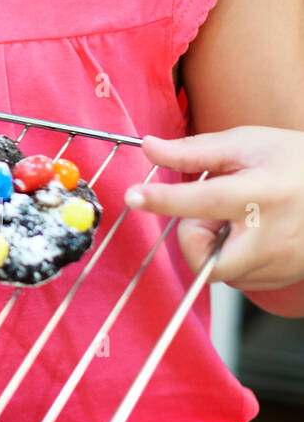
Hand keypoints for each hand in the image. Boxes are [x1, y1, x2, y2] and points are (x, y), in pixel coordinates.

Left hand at [125, 127, 303, 290]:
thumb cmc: (294, 161)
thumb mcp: (246, 144)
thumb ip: (193, 151)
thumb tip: (148, 147)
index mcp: (262, 194)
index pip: (202, 200)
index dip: (163, 200)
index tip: (133, 197)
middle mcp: (273, 235)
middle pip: (206, 258)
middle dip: (193, 235)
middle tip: (211, 209)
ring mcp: (281, 262)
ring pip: (218, 269)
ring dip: (213, 244)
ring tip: (238, 216)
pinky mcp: (283, 277)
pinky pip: (237, 277)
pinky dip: (230, 257)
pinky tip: (249, 232)